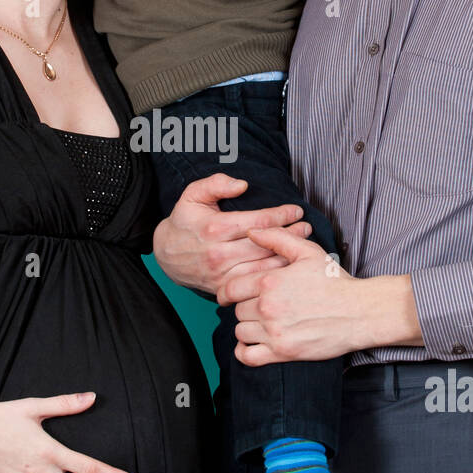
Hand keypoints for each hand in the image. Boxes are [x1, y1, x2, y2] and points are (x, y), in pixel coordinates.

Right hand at [152, 173, 313, 293]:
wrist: (166, 254)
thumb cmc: (185, 221)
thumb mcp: (192, 195)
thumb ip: (216, 184)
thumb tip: (242, 185)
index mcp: (214, 228)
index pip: (256, 222)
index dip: (280, 215)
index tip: (295, 211)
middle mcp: (219, 253)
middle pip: (264, 246)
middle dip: (290, 235)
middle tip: (306, 227)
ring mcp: (222, 274)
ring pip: (263, 267)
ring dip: (287, 257)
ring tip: (304, 246)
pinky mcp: (224, 288)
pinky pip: (254, 282)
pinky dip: (274, 275)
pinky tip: (288, 266)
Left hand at [218, 227, 422, 362]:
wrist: (359, 312)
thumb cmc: (335, 281)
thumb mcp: (308, 252)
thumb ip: (276, 238)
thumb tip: (251, 232)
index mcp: (270, 282)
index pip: (231, 288)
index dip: (229, 291)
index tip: (232, 295)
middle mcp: (268, 307)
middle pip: (237, 310)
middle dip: (245, 307)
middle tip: (259, 307)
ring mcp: (274, 332)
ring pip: (240, 331)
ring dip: (247, 328)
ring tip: (262, 323)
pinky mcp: (282, 352)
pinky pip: (247, 356)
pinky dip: (244, 351)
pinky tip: (253, 344)